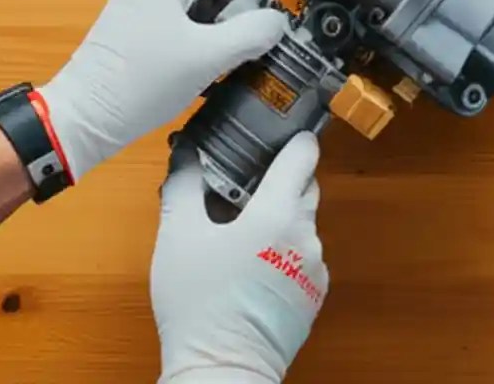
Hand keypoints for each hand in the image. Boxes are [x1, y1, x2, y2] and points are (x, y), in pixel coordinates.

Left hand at [40, 0, 287, 181]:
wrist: (83, 118)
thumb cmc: (145, 83)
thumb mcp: (208, 57)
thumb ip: (251, 35)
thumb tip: (277, 23)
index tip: (253, 32)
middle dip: (232, 17)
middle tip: (239, 54)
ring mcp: (134, 7)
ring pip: (193, 8)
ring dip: (214, 34)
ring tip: (219, 69)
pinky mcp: (127, 32)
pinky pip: (173, 26)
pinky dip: (193, 45)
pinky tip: (196, 75)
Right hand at [152, 133, 327, 383]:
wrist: (221, 366)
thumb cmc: (199, 303)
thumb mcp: (178, 235)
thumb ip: (184, 184)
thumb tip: (186, 153)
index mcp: (278, 213)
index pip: (303, 157)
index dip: (294, 141)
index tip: (286, 134)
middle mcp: (306, 236)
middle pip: (305, 189)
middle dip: (281, 183)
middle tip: (245, 188)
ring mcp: (315, 268)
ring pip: (303, 226)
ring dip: (280, 222)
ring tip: (241, 235)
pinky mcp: (314, 296)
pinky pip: (304, 259)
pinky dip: (284, 253)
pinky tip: (253, 267)